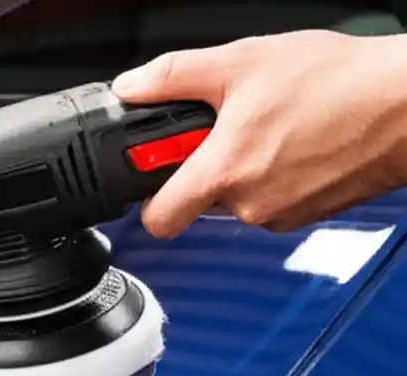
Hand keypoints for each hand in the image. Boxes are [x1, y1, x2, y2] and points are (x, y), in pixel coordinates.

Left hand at [111, 30, 406, 237]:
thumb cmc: (339, 81)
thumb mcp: (242, 61)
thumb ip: (174, 77)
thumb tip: (130, 86)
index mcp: (226, 172)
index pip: (159, 220)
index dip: (149, 197)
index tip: (153, 173)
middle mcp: (252, 205)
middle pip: (198, 203)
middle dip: (204, 169)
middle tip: (226, 131)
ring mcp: (283, 214)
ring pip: (238, 201)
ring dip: (244, 170)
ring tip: (272, 129)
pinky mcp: (309, 215)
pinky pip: (272, 201)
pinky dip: (276, 176)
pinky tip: (297, 143)